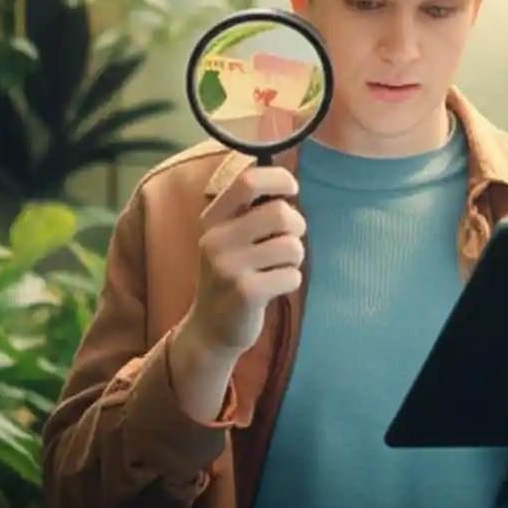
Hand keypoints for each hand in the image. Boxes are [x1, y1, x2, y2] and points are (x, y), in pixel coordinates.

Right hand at [184, 165, 305, 354]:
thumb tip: (286, 180)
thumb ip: (251, 209)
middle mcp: (215, 239)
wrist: (211, 328)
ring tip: (278, 268)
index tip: (291, 189)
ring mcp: (228, 266)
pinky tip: (273, 288)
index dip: (280, 179)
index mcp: (212, 219)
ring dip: (295, 258)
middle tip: (288, 240)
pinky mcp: (246, 292)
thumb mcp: (230, 237)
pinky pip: (292, 275)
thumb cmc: (233, 273)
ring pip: (292, 246)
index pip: (248, 181)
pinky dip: (291, 281)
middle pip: (280, 213)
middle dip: (296, 226)